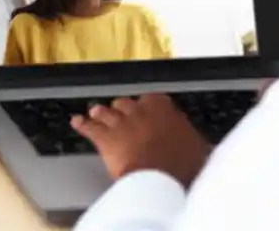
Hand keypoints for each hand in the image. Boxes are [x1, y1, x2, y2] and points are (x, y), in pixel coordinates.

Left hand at [71, 94, 211, 188]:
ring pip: (106, 112)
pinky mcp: (104, 138)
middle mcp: (140, 112)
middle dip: (123, 110)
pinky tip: (76, 122)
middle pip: (127, 104)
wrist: (158, 178)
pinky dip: (81, 124)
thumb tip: (201, 146)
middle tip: (122, 114)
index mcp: (164, 111)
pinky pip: (89, 127)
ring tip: (97, 111)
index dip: (151, 105)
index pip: (156, 100)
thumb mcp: (197, 152)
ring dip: (101, 113)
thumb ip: (194, 143)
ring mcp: (120, 123)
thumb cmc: (181, 167)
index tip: (150, 108)